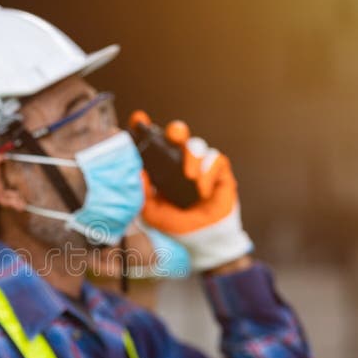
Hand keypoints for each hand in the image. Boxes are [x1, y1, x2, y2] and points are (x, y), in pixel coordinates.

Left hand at [140, 119, 252, 271]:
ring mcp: (201, 166)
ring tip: (189, 177)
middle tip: (173, 136)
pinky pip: (215, 159)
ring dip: (192, 156)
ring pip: (197, 144)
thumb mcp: (151, 213)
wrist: (202, 239)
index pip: (152, 143)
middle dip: (176, 131)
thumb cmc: (176, 224)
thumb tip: (137, 173)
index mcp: (161, 168)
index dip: (144, 128)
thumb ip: (142, 194)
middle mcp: (180, 162)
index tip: (138, 118)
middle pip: (178, 135)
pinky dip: (208, 172)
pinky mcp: (219, 172)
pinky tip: (202, 190)